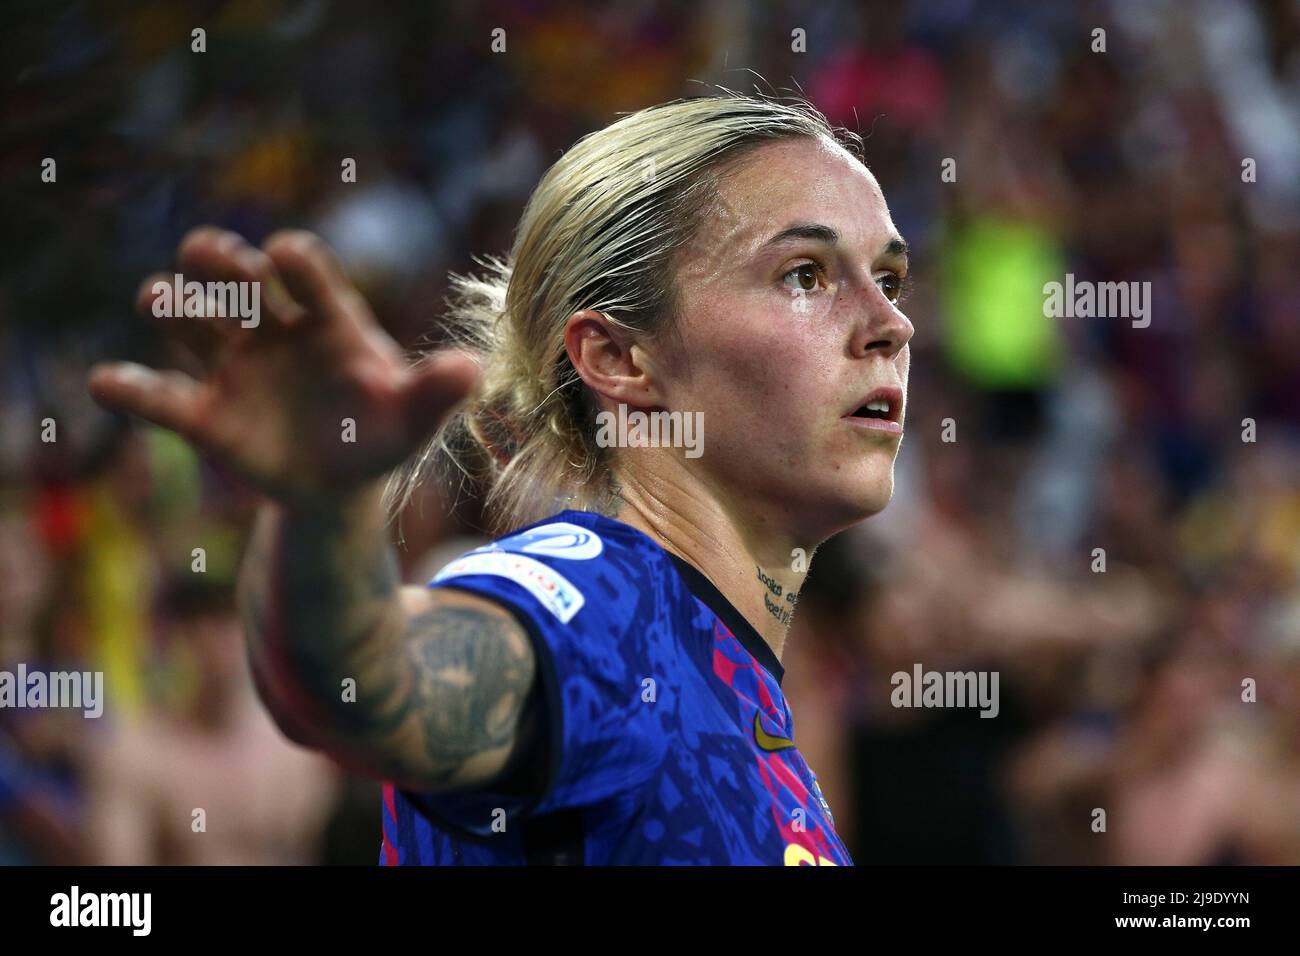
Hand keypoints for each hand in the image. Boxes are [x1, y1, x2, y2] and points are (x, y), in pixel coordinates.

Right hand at [88, 227, 476, 505]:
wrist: (341, 484)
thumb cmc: (382, 434)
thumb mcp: (414, 418)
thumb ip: (436, 391)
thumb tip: (472, 368)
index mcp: (328, 320)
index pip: (311, 275)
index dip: (296, 262)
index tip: (283, 254)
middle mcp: (273, 329)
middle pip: (238, 278)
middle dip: (222, 262)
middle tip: (214, 257)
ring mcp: (234, 365)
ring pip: (190, 319)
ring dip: (172, 303)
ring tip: (163, 301)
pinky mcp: (204, 414)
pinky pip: (160, 396)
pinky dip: (131, 388)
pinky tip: (111, 382)